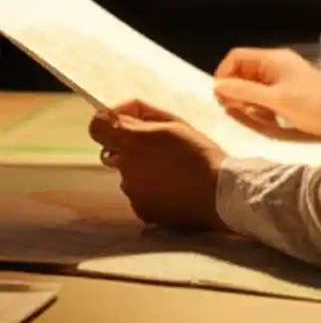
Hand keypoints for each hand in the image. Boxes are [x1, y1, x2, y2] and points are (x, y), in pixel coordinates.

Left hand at [88, 100, 228, 232]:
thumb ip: (145, 115)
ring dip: (145, 172)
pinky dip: (152, 192)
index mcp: (132, 141)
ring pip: (129, 176)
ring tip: (175, 174)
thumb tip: (124, 112)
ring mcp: (131, 192)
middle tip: (162, 151)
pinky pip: (140, 196)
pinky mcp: (141, 211)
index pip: (97, 126)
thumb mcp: (177, 124)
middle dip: (131, 150)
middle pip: (114, 153)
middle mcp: (124, 167)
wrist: (221, 194)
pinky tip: (175, 190)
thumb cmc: (202, 154)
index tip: (127, 122)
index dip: (108, 122)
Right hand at [212, 47, 320, 138]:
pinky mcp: (288, 93)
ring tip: (257, 116)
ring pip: (252, 87)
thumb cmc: (314, 104)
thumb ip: (246, 92)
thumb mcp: (276, 99)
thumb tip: (218, 87)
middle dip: (236, 91)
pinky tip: (269, 119)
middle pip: (243, 72)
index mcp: (273, 59)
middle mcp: (275, 65)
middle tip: (236, 110)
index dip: (224, 74)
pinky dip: (261, 107)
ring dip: (249, 102)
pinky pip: (264, 97)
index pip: (236, 57)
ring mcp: (282, 79)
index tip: (221, 96)